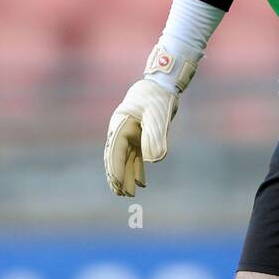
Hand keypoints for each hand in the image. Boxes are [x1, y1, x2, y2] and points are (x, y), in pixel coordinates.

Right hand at [104, 78, 178, 196]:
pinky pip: (136, 156)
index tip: (118, 186)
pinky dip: (137, 169)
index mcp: (121, 125)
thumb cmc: (158, 97)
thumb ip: (156, 136)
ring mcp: (131, 134)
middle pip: (116, 158)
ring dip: (127, 176)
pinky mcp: (140, 135)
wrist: (162, 83)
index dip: (116, 170)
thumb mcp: (158, 115)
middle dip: (117, 176)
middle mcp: (122, 131)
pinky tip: (142, 183)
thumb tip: (153, 161)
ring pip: (126, 159)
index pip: (115, 152)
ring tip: (129, 194)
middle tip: (120, 194)